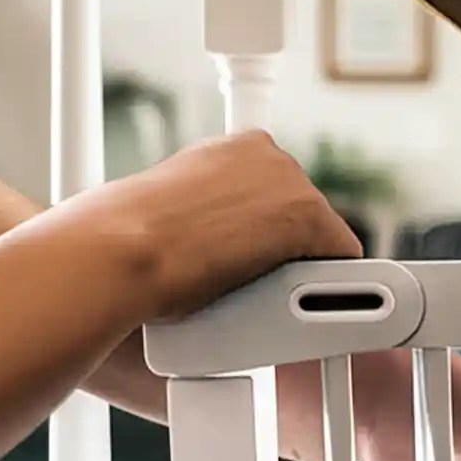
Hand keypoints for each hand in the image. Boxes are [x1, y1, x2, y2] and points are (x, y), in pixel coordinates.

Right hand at [50, 130, 361, 320]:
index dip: (263, 233)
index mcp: (227, 151)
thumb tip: (195, 251)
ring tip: (269, 304)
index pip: (270, 192)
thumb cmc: (117, 244)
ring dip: (304, 272)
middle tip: (257, 291)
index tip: (252, 257)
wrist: (118, 255)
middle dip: (287, 253)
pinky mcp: (306, 217)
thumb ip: (195, 222)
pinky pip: (343, 260)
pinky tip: (304, 310)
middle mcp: (263, 153)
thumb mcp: (161, 218)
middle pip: (301, 213)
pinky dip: (331, 291)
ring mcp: (288, 181)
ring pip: (322, 238)